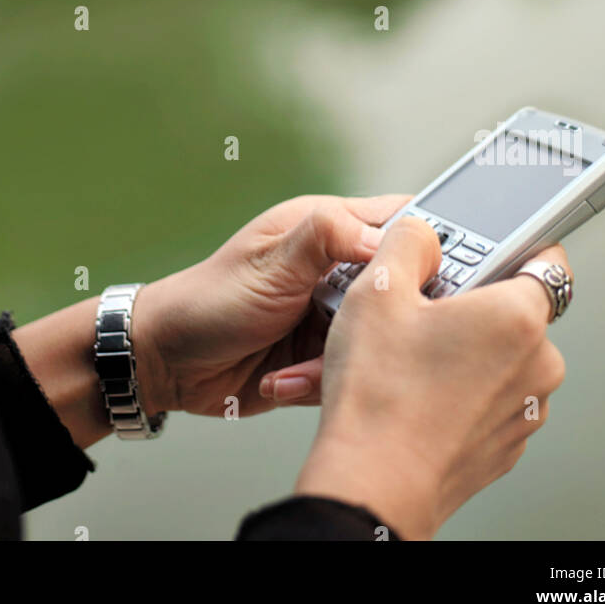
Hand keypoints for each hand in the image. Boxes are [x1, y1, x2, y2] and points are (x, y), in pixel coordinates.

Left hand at [132, 193, 411, 419]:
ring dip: (345, 357)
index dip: (428, 241)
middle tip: (361, 330)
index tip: (438, 272)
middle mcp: (337, 271)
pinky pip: (352, 373)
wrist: (166, 364)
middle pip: (401, 286)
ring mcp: (333, 316)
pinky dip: (323, 383)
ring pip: (380, 337)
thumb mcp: (270, 264)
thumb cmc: (206, 300)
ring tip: (299, 363)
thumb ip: (326, 237)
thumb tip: (385, 235)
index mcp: (328, 229)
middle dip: (388, 316)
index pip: (399, 220)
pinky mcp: (326, 359)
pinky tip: (284, 380)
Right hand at [293, 216, 570, 539]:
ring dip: (470, 349)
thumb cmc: (379, 396)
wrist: (373, 483)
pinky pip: (493, 398)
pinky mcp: (507, 445)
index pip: (546, 259)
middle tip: (425, 307)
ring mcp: (526, 411)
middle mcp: (538, 365)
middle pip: (517, 309)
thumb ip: (408, 241)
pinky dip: (465, 390)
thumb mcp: (377, 289)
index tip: (479, 251)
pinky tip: (420, 391)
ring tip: (414, 355)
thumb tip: (423, 233)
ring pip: (504, 357)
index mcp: (519, 318)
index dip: (510, 247)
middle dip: (476, 303)